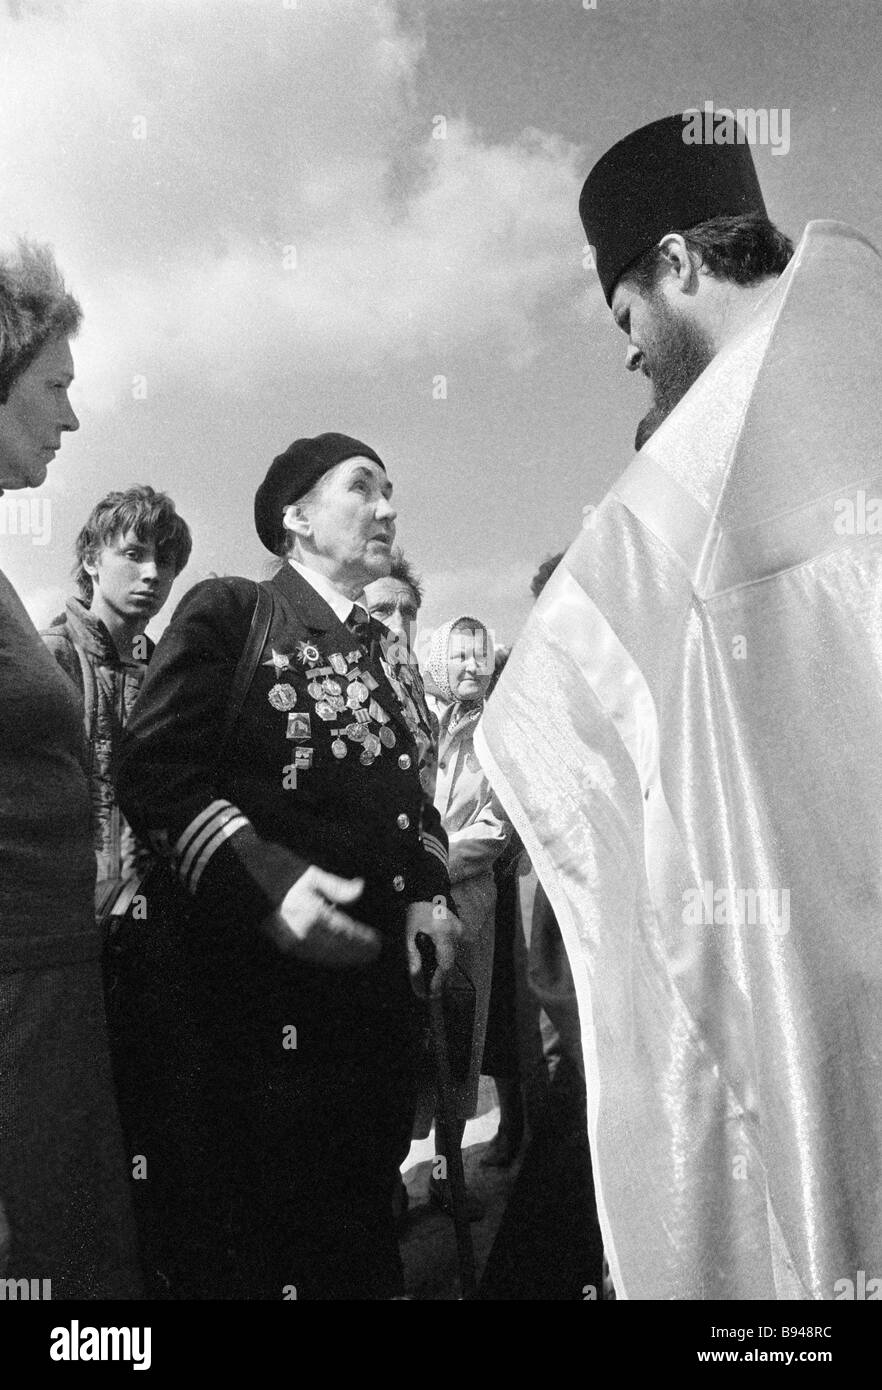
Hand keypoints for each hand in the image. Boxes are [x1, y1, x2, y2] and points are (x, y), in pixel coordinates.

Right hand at [266, 866, 380, 966]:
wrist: (253, 886)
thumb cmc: (284, 878)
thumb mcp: (312, 876)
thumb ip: (337, 886)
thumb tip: (360, 889)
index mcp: (312, 914)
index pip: (345, 931)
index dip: (362, 938)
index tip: (377, 941)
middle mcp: (304, 933)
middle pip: (338, 947)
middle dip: (358, 951)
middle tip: (375, 952)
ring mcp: (294, 942)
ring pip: (327, 955)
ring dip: (347, 957)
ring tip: (362, 956)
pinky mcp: (287, 946)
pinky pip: (314, 956)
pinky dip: (331, 958)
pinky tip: (341, 956)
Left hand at [406, 899, 462, 997]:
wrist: (424, 890)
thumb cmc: (415, 911)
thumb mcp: (409, 936)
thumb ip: (413, 960)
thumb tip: (417, 981)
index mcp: (443, 934)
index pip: (445, 965)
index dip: (438, 982)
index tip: (430, 995)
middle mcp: (456, 933)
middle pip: (450, 963)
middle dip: (440, 979)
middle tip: (430, 993)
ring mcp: (459, 930)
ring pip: (452, 957)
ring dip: (442, 970)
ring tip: (432, 983)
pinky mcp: (458, 928)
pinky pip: (452, 948)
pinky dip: (444, 958)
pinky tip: (436, 965)